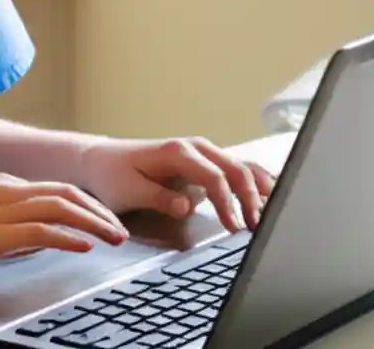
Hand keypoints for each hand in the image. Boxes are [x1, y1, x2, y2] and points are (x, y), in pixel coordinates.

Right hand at [0, 172, 129, 287]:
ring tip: (114, 239)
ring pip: (59, 207)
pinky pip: (40, 230)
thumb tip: (46, 233)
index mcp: (3, 184)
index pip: (57, 188)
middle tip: (120, 231)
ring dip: (93, 223)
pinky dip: (68, 236)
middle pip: (65, 193)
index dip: (88, 204)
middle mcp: (5, 190)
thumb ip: (14, 222)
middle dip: (99, 210)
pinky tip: (85, 246)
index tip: (107, 221)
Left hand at [79, 137, 277, 233]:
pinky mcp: (205, 163)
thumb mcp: (129, 191)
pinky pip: (236, 169)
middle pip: (235, 169)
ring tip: (271, 213)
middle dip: (250, 197)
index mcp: (177, 152)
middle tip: (257, 226)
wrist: (102, 160)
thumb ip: (160, 198)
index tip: (233, 226)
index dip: (227, 202)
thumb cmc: (113, 176)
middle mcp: (195, 147)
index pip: (214, 176)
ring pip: (241, 166)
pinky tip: (271, 194)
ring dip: (258, 189)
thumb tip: (188, 204)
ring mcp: (203, 153)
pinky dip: (255, 181)